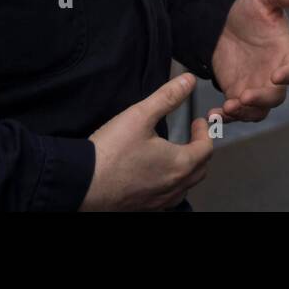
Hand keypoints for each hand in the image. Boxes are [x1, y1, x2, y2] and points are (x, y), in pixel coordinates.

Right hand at [80, 73, 211, 210]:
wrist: (82, 184)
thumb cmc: (110, 152)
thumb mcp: (140, 115)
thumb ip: (167, 97)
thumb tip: (188, 81)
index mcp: (179, 164)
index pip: (206, 149)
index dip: (205, 132)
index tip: (198, 122)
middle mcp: (173, 187)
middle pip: (200, 170)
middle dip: (200, 150)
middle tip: (192, 136)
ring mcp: (159, 201)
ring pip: (185, 187)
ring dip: (189, 170)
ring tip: (178, 154)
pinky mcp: (144, 208)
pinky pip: (168, 199)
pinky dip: (172, 185)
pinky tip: (159, 176)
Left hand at [209, 0, 288, 122]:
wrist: (225, 17)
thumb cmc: (251, 6)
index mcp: (286, 53)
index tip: (277, 76)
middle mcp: (274, 74)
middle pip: (275, 97)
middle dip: (261, 100)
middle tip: (244, 97)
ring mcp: (256, 85)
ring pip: (257, 110)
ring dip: (244, 113)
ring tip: (227, 109)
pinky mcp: (237, 91)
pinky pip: (237, 111)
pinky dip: (228, 116)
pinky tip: (214, 114)